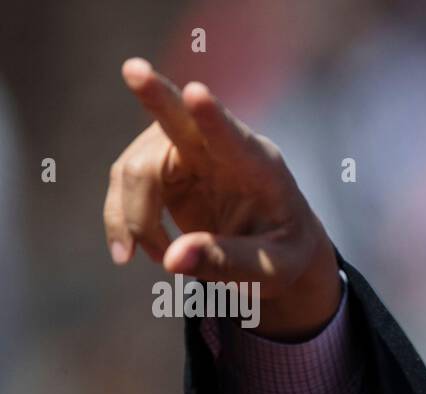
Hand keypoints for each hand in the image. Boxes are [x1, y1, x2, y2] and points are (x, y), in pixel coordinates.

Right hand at [103, 58, 339, 339]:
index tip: (198, 92)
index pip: (234, 138)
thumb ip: (230, 263)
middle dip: (155, 95)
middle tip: (134, 70)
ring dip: (135, 219)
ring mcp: (185, 151)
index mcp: (261, 167)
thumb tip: (172, 261)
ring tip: (162, 261)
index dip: (213, 118)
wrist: (273, 247)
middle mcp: (220, 148)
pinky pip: (124, 187)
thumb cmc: (282, 254)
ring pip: (136, 169)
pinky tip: (130, 253)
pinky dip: (122, 222)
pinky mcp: (160, 166)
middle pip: (180, 118)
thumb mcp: (272, 269)